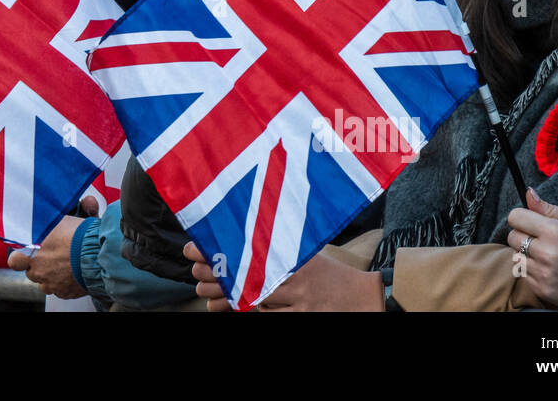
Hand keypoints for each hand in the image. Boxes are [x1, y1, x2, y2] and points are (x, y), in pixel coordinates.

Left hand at [8, 214, 85, 298]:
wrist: (98, 253)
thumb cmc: (79, 236)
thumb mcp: (60, 221)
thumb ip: (47, 224)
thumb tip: (45, 218)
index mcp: (32, 253)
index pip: (15, 260)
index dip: (20, 257)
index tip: (25, 253)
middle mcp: (39, 271)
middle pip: (31, 272)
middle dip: (38, 266)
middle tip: (50, 256)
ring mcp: (51, 284)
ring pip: (45, 284)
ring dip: (50, 276)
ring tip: (63, 265)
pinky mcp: (64, 292)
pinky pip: (60, 290)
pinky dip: (64, 283)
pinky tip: (72, 273)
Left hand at [185, 242, 382, 310]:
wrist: (363, 297)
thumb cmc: (330, 273)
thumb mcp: (305, 253)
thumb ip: (279, 248)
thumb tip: (244, 239)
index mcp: (291, 254)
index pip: (247, 250)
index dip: (217, 251)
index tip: (194, 249)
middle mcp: (293, 275)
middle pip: (244, 277)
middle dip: (217, 277)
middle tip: (198, 274)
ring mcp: (298, 299)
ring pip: (253, 300)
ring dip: (231, 297)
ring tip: (211, 293)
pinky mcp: (302, 317)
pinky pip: (269, 317)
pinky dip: (254, 312)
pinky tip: (241, 307)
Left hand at [507, 187, 557, 308]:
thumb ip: (547, 207)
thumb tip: (528, 192)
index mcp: (554, 231)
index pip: (515, 217)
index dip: (521, 217)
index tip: (529, 221)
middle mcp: (546, 253)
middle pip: (512, 237)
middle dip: (522, 235)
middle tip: (538, 239)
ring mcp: (544, 273)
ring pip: (516, 256)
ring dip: (525, 254)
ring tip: (544, 254)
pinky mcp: (543, 289)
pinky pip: (523, 274)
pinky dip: (531, 270)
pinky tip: (547, 268)